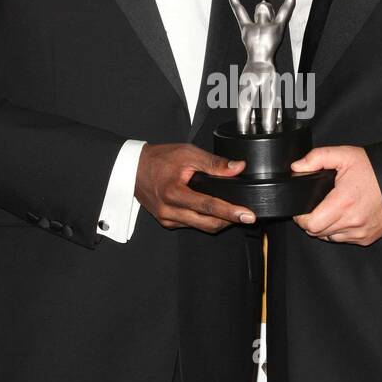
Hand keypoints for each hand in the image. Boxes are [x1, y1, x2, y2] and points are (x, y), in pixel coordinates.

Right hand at [135, 143, 255, 233]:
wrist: (133, 168)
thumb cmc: (158, 159)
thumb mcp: (188, 154)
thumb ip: (214, 163)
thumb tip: (237, 168)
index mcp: (174, 192)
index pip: (209, 206)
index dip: (231, 211)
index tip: (247, 215)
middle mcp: (169, 210)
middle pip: (208, 223)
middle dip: (230, 220)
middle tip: (245, 215)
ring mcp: (167, 218)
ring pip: (201, 227)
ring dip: (218, 221)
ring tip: (231, 212)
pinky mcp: (166, 222)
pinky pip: (191, 225)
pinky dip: (204, 220)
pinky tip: (211, 211)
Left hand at [292, 145, 381, 244]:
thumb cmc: (376, 169)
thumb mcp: (345, 155)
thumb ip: (317, 158)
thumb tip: (297, 167)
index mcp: (343, 202)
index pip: (310, 224)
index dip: (301, 218)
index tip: (302, 209)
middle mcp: (352, 221)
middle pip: (317, 233)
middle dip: (311, 221)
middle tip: (314, 207)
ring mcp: (360, 232)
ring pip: (329, 238)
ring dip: (325, 227)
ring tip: (331, 210)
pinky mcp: (367, 237)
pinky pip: (344, 239)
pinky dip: (340, 231)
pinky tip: (345, 215)